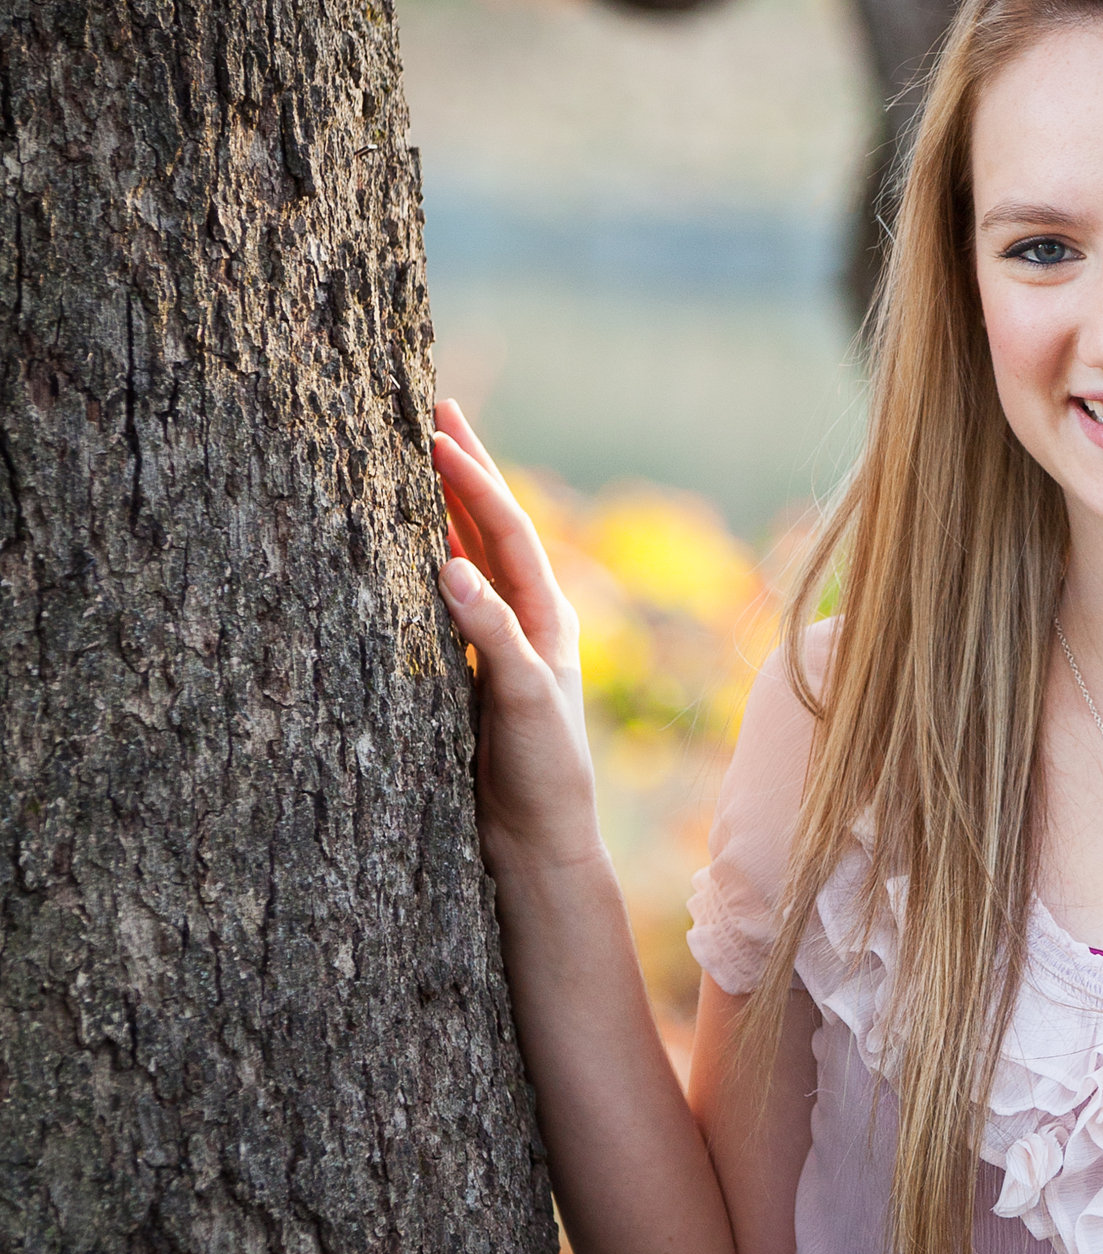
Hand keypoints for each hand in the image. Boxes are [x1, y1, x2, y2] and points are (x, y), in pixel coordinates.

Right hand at [431, 399, 602, 875]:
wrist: (537, 843)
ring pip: (469, 558)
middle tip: (436, 410)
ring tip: (421, 455)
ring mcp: (498, 645)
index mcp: (547, 619)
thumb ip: (491, 636)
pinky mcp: (469, 674)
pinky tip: (406, 544)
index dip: (473, 480)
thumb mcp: (522, 701)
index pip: (505, 532)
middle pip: (491, 530)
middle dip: (466, 471)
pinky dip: (426, 561)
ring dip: (447, 507)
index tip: (437, 431)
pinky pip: (446, 602)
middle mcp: (525, 623)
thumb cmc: (542, 775)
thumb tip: (450, 566)